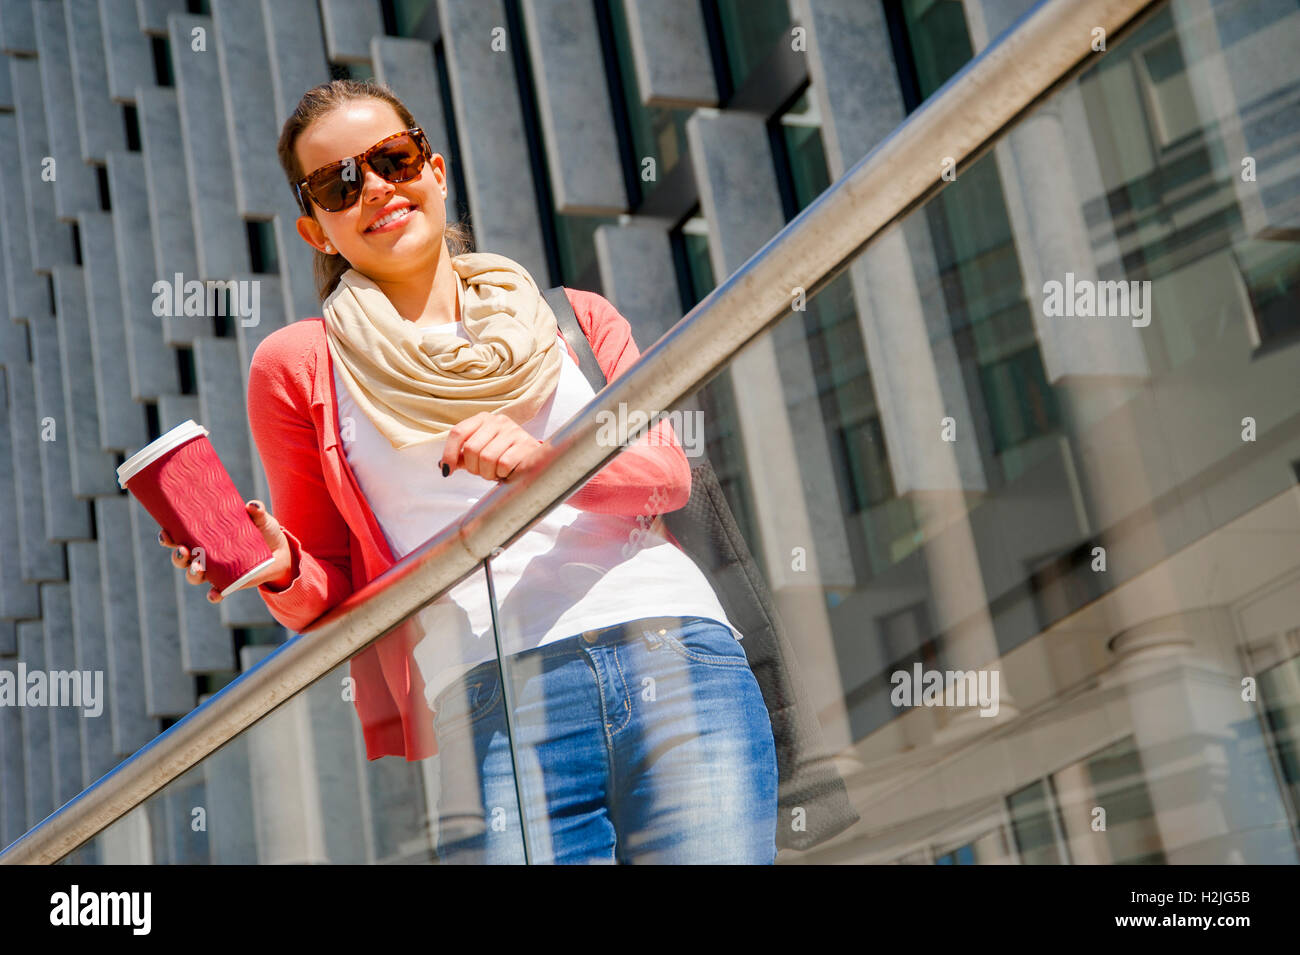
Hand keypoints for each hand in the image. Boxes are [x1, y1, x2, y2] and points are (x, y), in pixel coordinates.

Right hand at [158, 500, 294, 602]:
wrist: (280, 552)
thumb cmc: (263, 530)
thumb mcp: (260, 519)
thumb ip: (256, 511)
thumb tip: (252, 506)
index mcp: (204, 536)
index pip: (179, 536)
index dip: (168, 537)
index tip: (166, 533)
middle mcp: (204, 554)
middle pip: (181, 558)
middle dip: (178, 556)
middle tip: (183, 551)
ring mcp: (215, 571)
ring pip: (194, 576)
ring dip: (192, 574)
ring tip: (199, 568)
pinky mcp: (228, 583)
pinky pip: (216, 593)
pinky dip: (213, 595)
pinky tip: (215, 593)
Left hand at [440, 411, 543, 481]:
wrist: (535, 458)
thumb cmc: (504, 454)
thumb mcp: (480, 451)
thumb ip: (461, 457)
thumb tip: (441, 465)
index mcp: (482, 419)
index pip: (458, 432)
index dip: (449, 453)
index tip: (447, 471)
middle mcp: (497, 420)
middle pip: (471, 449)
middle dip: (474, 468)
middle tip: (482, 471)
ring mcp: (512, 431)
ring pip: (486, 458)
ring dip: (488, 472)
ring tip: (495, 472)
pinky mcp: (525, 443)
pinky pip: (503, 464)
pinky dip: (502, 473)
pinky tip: (507, 472)